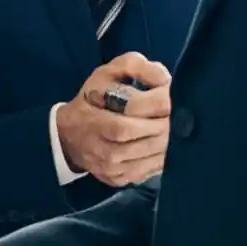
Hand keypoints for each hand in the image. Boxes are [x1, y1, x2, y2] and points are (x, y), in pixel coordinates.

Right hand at [57, 52, 171, 186]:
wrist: (69, 136)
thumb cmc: (92, 100)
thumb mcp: (106, 73)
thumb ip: (134, 66)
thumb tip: (164, 78)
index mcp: (98, 118)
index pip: (137, 110)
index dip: (160, 101)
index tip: (170, 94)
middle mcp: (104, 147)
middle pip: (152, 135)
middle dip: (170, 121)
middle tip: (177, 111)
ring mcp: (112, 167)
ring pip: (156, 155)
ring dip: (171, 139)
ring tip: (172, 126)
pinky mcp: (118, 179)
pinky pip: (151, 170)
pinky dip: (163, 155)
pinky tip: (162, 143)